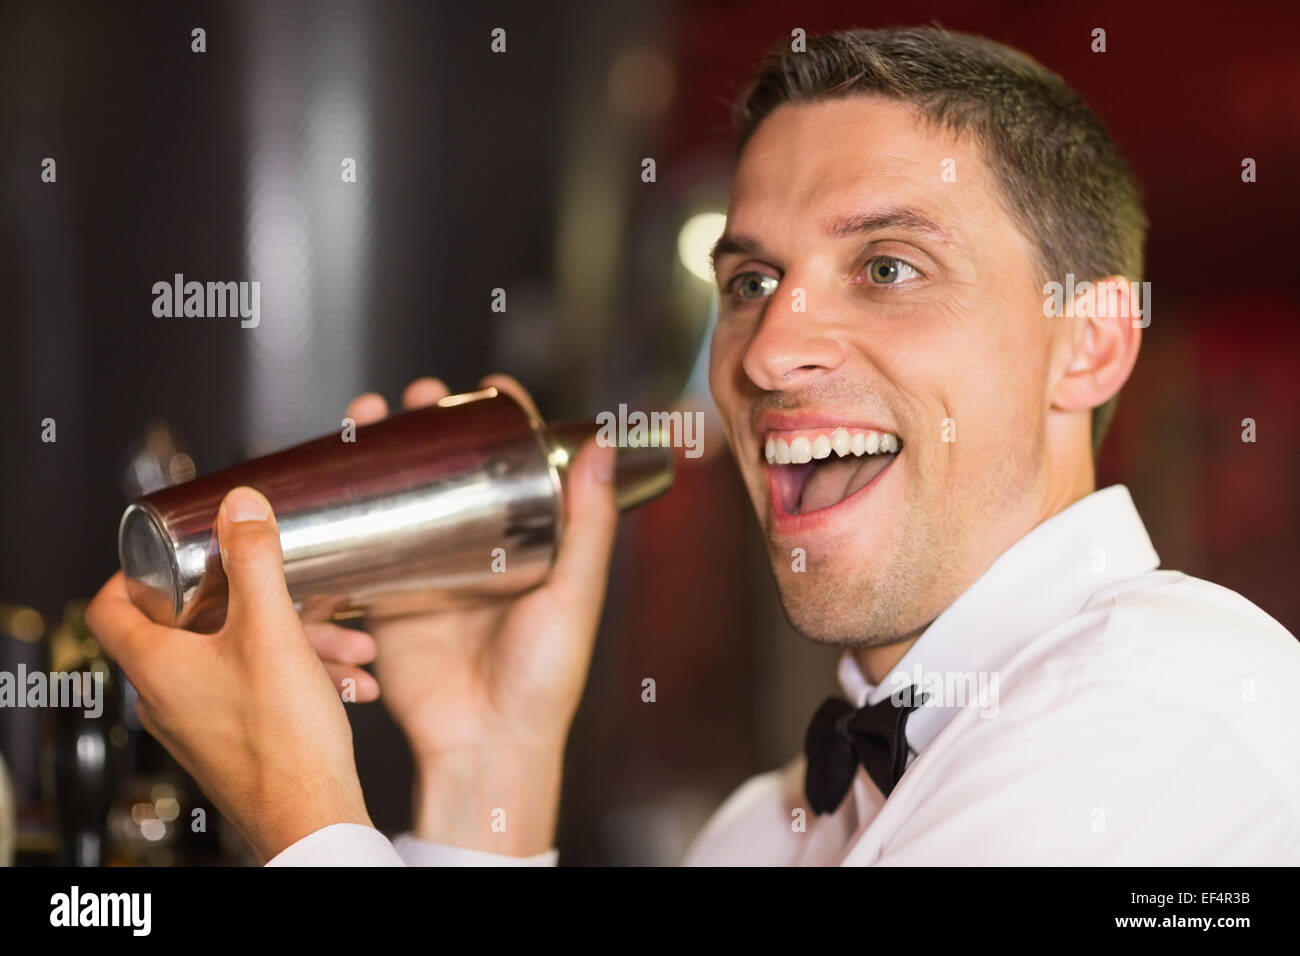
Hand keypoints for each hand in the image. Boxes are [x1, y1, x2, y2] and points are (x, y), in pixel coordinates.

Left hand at [86, 487, 373, 862]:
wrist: (313, 817)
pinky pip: (260, 689)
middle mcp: (168, 696)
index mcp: (157, 665)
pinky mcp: (234, 740)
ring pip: (239, 657)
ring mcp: (200, 721)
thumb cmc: (282, 739)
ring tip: (346, 645)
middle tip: (288, 587)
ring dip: (295, 640)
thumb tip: (239, 507)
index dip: (136, 572)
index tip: (175, 554)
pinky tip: (349, 681)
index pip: (111, 606)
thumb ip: (254, 562)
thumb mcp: (273, 631)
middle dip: (258, 600)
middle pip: (194, 625)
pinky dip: (300, 675)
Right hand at [340, 375, 618, 855]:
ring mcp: (427, 571)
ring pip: (400, 494)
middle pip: (447, 468)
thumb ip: (589, 530)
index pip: (513, 464)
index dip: (499, 422)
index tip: (488, 388)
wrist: (483, 747)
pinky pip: (361, 544)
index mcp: (525, 544)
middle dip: (427, 424)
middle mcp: (475, 549)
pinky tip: (330, 476)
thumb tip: (602, 449)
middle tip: (416, 397)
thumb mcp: (574, 598)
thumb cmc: (542, 681)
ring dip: (380, 450)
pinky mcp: (385, 598)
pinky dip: (344, 507)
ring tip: (368, 415)